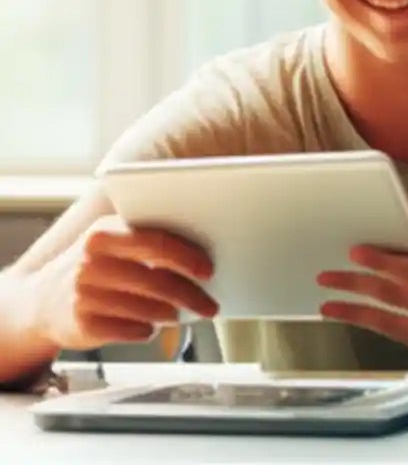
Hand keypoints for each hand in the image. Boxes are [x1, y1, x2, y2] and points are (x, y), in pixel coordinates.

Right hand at [30, 215, 217, 350]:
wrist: (39, 303)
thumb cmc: (92, 270)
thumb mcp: (110, 245)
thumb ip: (145, 244)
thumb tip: (200, 258)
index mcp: (103, 233)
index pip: (155, 242)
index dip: (187, 257)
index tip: (208, 270)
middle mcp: (90, 262)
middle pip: (156, 280)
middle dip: (190, 295)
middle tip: (210, 306)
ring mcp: (83, 294)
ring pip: (147, 308)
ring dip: (172, 314)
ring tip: (179, 314)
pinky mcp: (82, 324)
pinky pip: (132, 331)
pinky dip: (147, 331)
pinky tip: (149, 327)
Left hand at [317, 201, 407, 382]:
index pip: (405, 269)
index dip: (375, 260)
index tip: (352, 251)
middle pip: (388, 298)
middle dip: (352, 287)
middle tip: (325, 279)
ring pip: (392, 327)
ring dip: (359, 316)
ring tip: (331, 310)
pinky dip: (395, 352)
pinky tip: (376, 348)